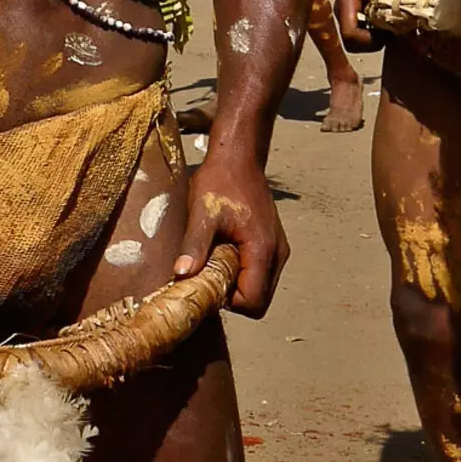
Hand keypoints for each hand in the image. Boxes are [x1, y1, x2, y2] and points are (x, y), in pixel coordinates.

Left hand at [174, 156, 288, 317]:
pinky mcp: (273, 244)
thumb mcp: (202, 213)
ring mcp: (278, 249)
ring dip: (238, 283)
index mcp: (263, 250)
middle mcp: (277, 254)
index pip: (254, 303)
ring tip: (217, 259)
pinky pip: (261, 273)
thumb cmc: (220, 181)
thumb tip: (182, 275)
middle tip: (210, 272)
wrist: (238, 158)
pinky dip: (244, 272)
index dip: (229, 301)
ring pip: (261, 288)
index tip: (208, 283)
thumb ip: (195, 245)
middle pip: (259, 300)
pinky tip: (226, 251)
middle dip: (233, 295)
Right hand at [336, 0, 389, 49]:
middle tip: (390, 34)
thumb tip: (402, 6)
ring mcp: (347, 16)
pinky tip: (385, 22)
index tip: (384, 33)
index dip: (367, 40)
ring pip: (355, 41)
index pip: (349, 33)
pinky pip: (360, 32)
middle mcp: (343, 13)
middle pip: (351, 43)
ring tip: (389, 28)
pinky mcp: (353, 16)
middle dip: (372, 43)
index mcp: (345, 3)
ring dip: (373, 39)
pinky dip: (373, 33)